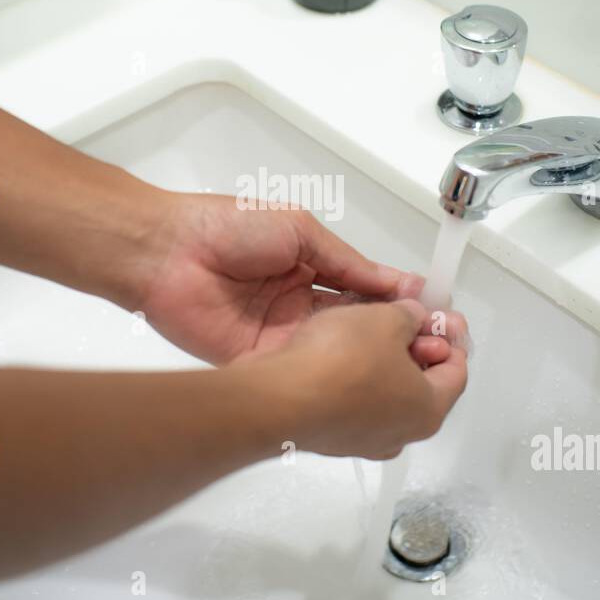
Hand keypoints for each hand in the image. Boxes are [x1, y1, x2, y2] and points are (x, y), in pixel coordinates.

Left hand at [137, 192, 447, 363]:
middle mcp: (299, 305)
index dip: (399, 300)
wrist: (165, 251)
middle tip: (432, 342)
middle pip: (356, 326)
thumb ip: (348, 263)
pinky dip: (330, 372)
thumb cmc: (225, 226)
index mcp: (311, 267)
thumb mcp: (302, 231)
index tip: (433, 310)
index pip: (365, 289)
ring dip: (369, 355)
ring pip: (335, 351)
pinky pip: (302, 370)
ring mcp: (281, 336)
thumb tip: (395, 282)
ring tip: (407, 359)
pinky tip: (360, 374)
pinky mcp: (261, 362)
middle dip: (393, 333)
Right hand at [250, 298, 468, 459]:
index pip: (457, 371)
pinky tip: (336, 351)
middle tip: (403, 316)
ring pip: (385, 392)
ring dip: (382, 359)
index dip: (451, 335)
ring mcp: (363, 440)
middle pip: (421, 383)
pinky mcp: (330, 438)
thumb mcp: (386, 319)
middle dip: (416, 344)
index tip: (438, 311)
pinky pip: (352, 402)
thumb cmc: (343, 360)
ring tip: (366, 328)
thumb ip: (408, 315)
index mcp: (429, 410)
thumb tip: (412, 320)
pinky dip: (353, 376)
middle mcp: (401, 434)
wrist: (278, 401)